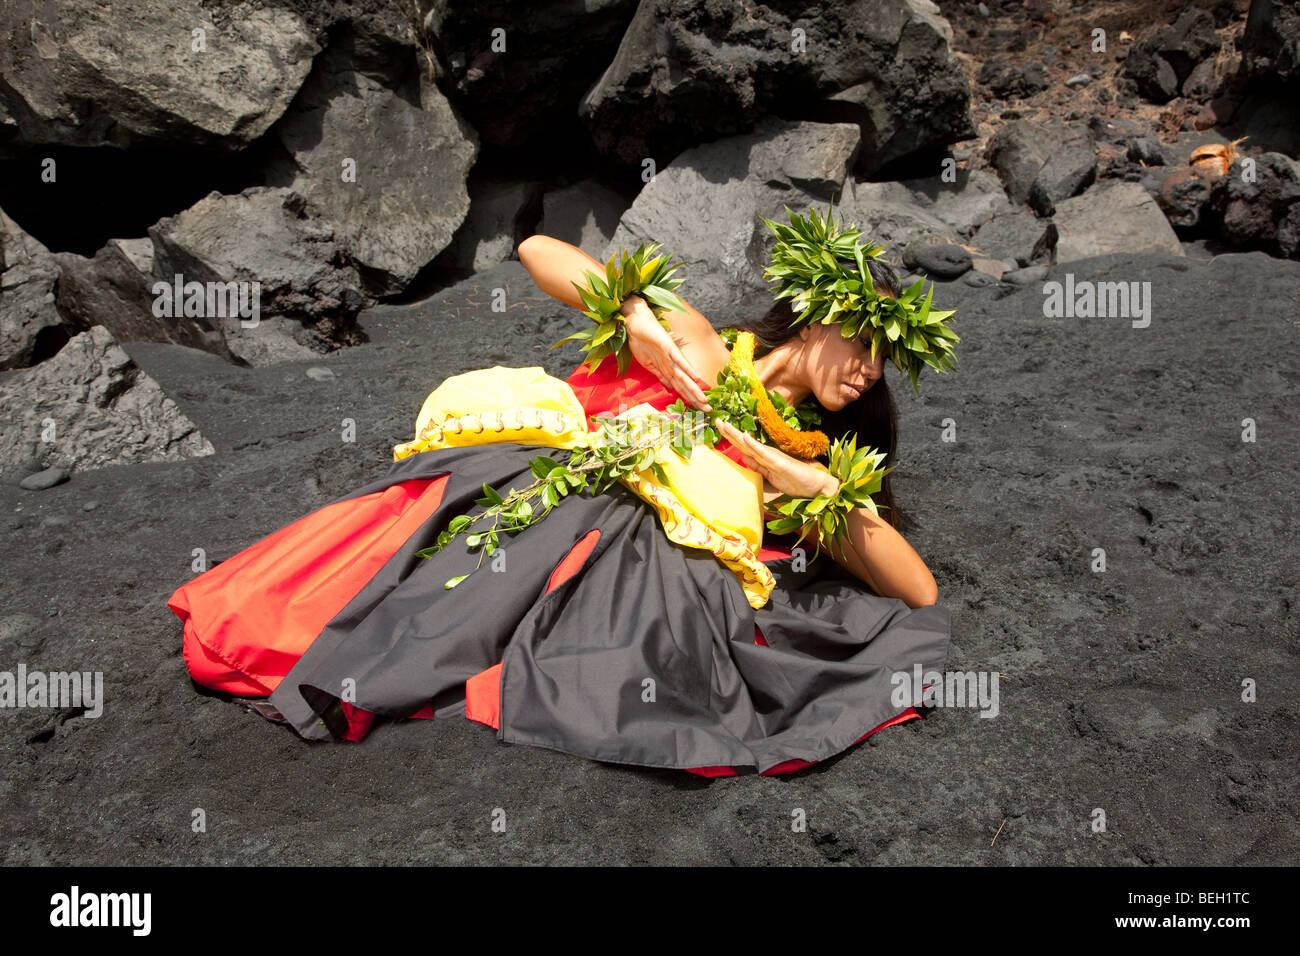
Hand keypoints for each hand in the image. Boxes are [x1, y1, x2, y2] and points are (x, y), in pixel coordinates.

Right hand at [621, 296, 711, 410]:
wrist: (635, 322)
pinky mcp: (667, 346)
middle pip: (686, 384)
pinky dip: (687, 368)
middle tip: (708, 410)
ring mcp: (671, 355)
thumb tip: (670, 388)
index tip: (699, 410)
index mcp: (667, 368)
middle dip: (696, 398)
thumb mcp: (648, 364)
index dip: (689, 399)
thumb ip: (660, 375)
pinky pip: (679, 359)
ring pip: (685, 375)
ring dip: (694, 388)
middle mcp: (672, 363)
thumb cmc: (641, 341)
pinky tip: (696, 377)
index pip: (681, 387)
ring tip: (704, 400)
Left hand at [716, 420, 838, 498]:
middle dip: (729, 431)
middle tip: (716, 419)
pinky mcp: (779, 462)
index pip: (744, 445)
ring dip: (737, 434)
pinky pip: (764, 453)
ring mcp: (773, 456)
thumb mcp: (771, 475)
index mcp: (765, 457)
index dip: (731, 436)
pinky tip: (745, 436)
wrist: (817, 485)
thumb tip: (743, 456)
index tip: (719, 427)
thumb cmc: (796, 481)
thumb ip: (758, 466)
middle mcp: (767, 453)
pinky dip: (754, 444)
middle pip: (744, 441)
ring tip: (724, 424)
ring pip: (751, 444)